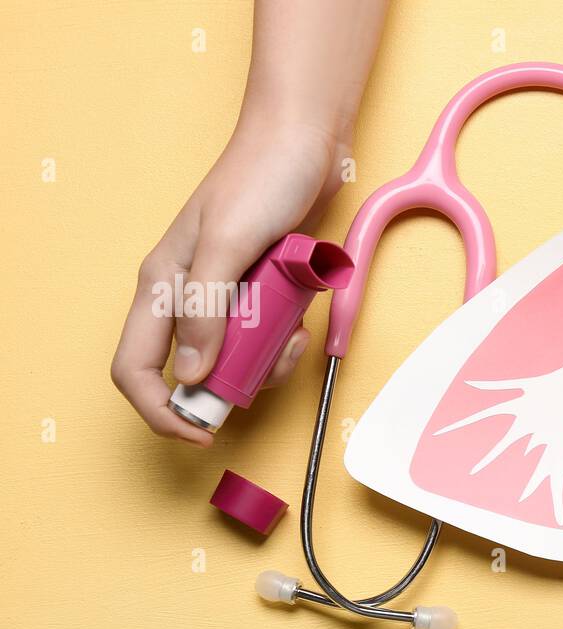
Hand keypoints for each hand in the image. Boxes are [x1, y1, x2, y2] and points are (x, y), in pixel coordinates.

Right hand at [110, 113, 346, 445]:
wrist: (306, 142)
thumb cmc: (261, 178)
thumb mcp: (229, 245)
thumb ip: (206, 310)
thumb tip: (193, 375)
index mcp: (162, 285)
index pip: (136, 368)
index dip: (160, 409)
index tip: (200, 431)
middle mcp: (187, 296)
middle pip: (192, 375)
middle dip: (231, 386)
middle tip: (266, 368)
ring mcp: (226, 297)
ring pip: (234, 363)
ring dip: (266, 363)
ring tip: (292, 334)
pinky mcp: (261, 294)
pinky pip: (266, 340)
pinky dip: (285, 342)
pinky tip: (302, 320)